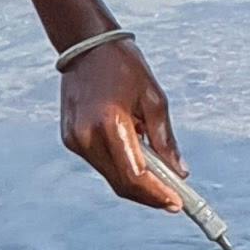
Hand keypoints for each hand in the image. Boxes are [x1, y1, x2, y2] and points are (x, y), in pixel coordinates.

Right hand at [61, 43, 186, 209]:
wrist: (86, 46)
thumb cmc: (125, 67)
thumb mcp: (154, 99)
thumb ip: (165, 140)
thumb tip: (179, 172)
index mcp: (109, 124)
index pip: (135, 174)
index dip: (157, 193)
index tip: (177, 204)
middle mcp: (87, 136)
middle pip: (121, 183)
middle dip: (149, 195)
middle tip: (174, 201)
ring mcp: (75, 140)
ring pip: (110, 176)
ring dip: (136, 184)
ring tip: (162, 180)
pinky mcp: (70, 139)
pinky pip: (100, 163)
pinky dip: (121, 169)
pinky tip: (139, 162)